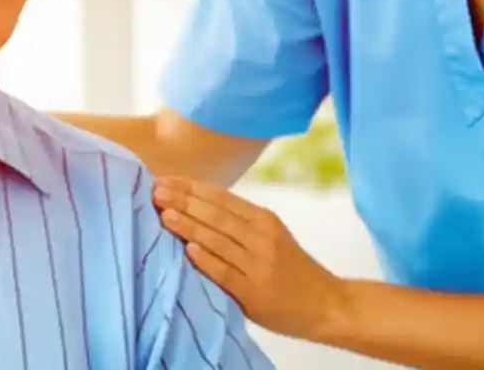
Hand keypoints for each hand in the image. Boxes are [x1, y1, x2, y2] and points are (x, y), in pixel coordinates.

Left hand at [153, 176, 346, 341]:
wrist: (327, 304)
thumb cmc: (292, 270)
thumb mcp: (272, 237)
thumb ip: (240, 224)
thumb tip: (194, 208)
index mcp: (264, 219)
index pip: (222, 197)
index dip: (191, 187)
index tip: (165, 179)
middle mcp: (262, 237)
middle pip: (216, 214)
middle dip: (183, 200)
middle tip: (156, 190)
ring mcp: (259, 264)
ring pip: (218, 239)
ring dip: (188, 225)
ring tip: (164, 213)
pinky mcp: (255, 292)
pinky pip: (226, 273)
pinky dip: (207, 260)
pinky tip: (189, 250)